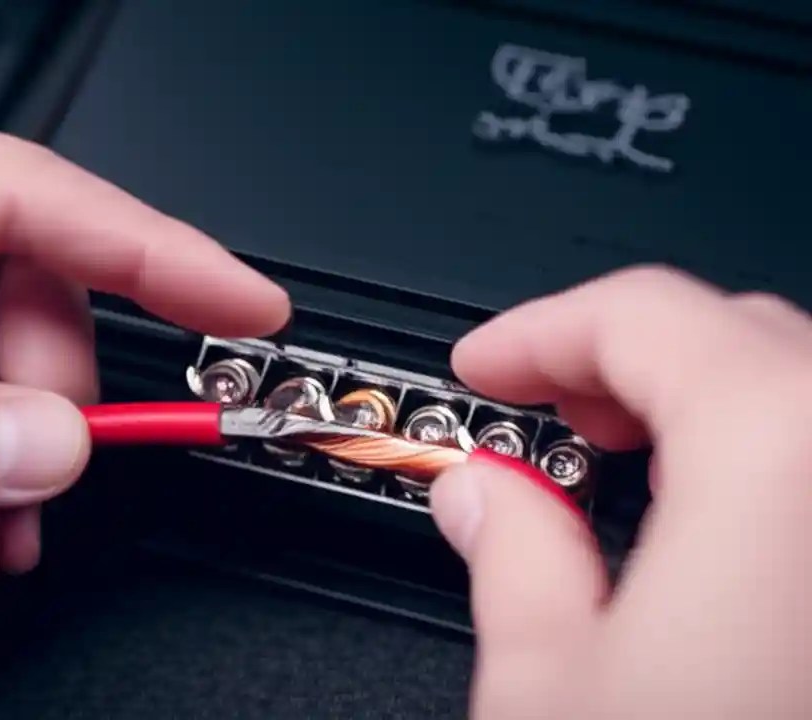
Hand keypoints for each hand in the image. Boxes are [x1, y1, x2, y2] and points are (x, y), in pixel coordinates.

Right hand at [430, 266, 811, 717]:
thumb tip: (485, 497)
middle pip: (741, 340)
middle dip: (622, 361)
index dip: (536, 331)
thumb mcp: (548, 690)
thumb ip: (510, 555)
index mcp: (780, 465)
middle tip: (540, 409)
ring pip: (803, 402)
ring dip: (702, 412)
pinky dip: (773, 474)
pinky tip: (714, 537)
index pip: (645, 316)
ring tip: (621, 474)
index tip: (485, 367)